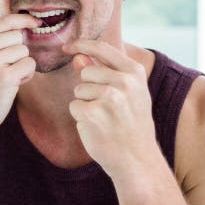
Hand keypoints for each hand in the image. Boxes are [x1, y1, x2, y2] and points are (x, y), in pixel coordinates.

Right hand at [0, 14, 39, 140]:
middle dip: (19, 52)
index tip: (35, 23)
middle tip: (7, 69)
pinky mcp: (5, 77)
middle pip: (18, 36)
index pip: (5, 20)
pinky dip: (26, 76)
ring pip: (24, 52)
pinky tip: (12, 85)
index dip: (24, 20)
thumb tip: (19, 28)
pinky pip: (29, 65)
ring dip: (22, 66)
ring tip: (6, 80)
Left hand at [65, 40, 158, 179]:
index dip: (80, 44)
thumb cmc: (130, 124)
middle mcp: (124, 82)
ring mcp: (109, 97)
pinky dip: (80, 117)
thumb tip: (79, 57)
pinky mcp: (92, 112)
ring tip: (104, 118)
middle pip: (85, 71)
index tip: (67, 47)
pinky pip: (74, 106)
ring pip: (79, 90)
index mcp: (134, 72)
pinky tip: (97, 127)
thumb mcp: (126, 94)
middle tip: (107, 108)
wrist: (137, 159)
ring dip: (85, 104)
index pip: (101, 48)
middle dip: (88, 87)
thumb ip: (103, 73)